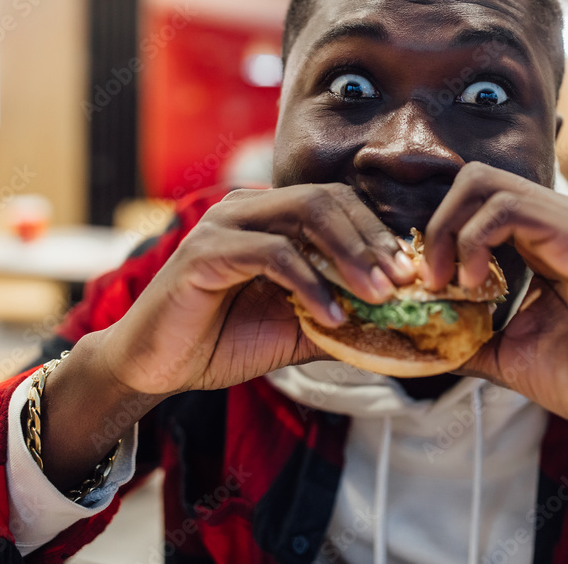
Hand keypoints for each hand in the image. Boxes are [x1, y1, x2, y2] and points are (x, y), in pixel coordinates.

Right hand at [99, 184, 415, 395]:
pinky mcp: (205, 252)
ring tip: (378, 296)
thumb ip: (341, 317)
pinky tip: (332, 316)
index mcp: (269, 216)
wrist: (158, 366)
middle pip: (327, 200)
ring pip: (305, 216)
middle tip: (402, 281)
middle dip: (371, 241)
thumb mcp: (296, 328)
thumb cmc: (224, 340)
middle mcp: (247, 207)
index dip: (376, 233)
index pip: (337, 203)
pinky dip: (310, 284)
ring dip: (349, 256)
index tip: (409, 273)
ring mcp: (224, 224)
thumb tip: (399, 325)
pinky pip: (273, 254)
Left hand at [421, 162, 567, 433]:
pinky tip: (472, 282)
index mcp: (545, 239)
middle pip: (476, 180)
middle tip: (427, 277)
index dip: (440, 231)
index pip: (478, 202)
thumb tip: (415, 339)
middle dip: (438, 223)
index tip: (421, 280)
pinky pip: (507, 209)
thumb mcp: (505, 354)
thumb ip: (464, 337)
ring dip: (447, 231)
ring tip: (443, 283)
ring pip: (485, 183)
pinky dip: (472, 240)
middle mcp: (560, 220)